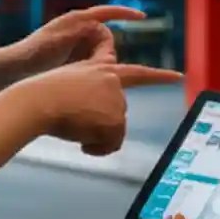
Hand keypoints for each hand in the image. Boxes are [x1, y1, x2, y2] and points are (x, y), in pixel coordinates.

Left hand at [13, 5, 147, 77]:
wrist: (14, 69)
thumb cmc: (33, 53)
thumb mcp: (58, 40)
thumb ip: (80, 30)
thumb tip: (102, 25)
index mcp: (75, 21)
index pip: (106, 12)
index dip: (125, 13)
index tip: (142, 17)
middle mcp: (77, 30)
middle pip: (106, 38)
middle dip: (104, 52)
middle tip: (93, 66)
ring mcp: (76, 44)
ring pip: (100, 53)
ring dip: (98, 63)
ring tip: (82, 73)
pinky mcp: (73, 57)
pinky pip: (91, 61)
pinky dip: (92, 68)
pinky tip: (83, 78)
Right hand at [18, 59, 181, 156]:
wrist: (39, 101)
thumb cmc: (44, 95)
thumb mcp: (71, 83)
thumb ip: (90, 92)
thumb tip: (100, 118)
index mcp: (103, 69)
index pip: (138, 72)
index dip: (160, 76)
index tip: (180, 76)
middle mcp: (113, 81)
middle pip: (117, 115)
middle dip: (102, 126)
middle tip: (78, 126)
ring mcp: (115, 98)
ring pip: (113, 131)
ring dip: (96, 136)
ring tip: (73, 128)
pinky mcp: (115, 117)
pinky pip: (111, 144)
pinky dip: (97, 148)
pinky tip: (81, 142)